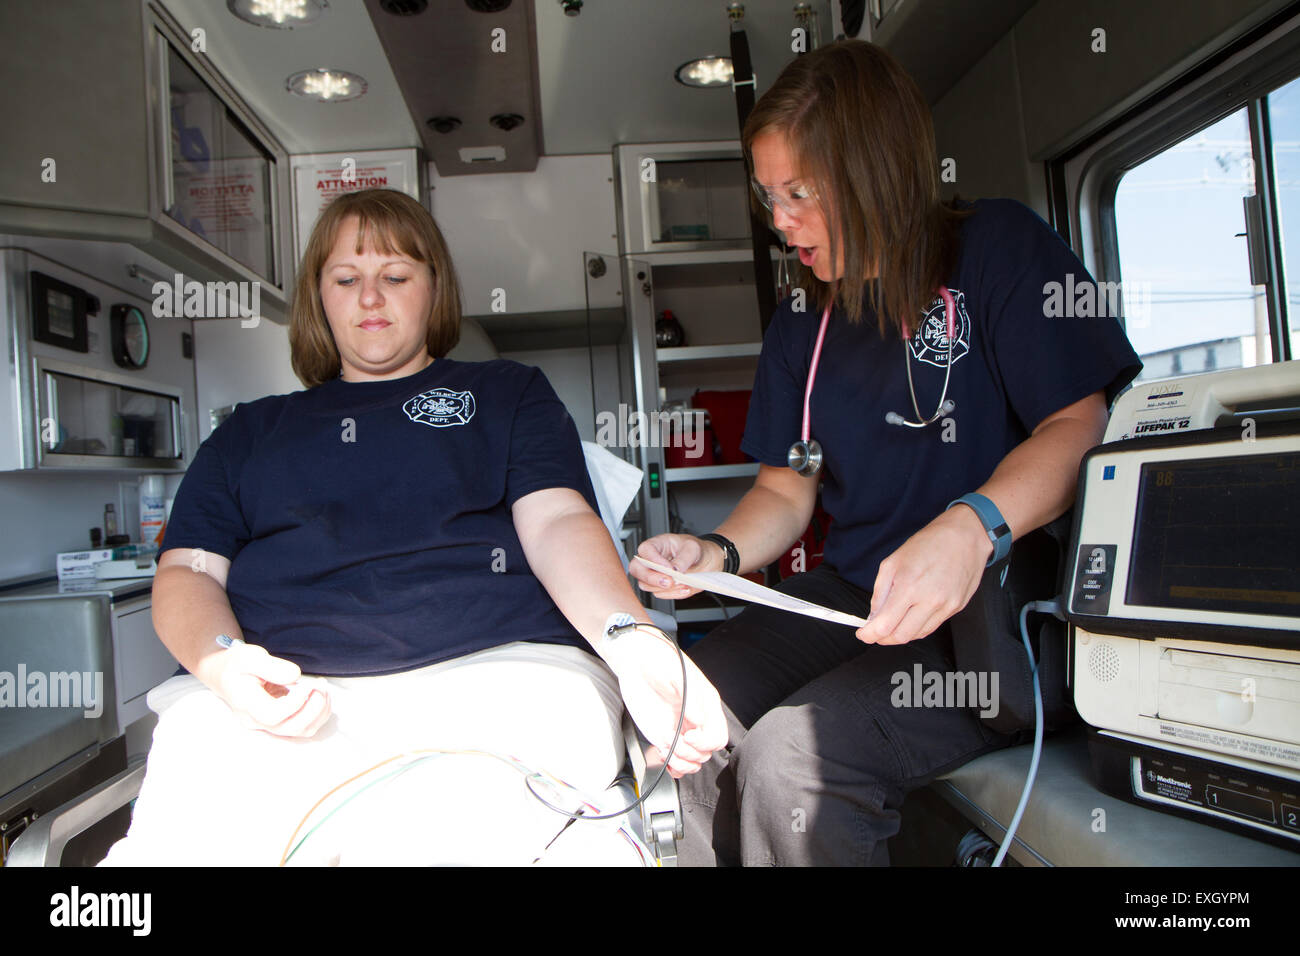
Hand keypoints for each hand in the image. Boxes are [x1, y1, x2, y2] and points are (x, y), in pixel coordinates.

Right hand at [199, 640, 332, 737]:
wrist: (225, 675)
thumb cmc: (236, 664)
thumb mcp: (250, 657)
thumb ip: (271, 666)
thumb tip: (294, 676)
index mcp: (246, 704)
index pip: (273, 715)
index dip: (295, 703)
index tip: (306, 684)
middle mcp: (256, 720)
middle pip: (290, 727)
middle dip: (313, 707)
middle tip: (320, 685)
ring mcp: (267, 724)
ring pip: (300, 730)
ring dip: (319, 711)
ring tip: (323, 688)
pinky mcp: (279, 723)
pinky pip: (303, 727)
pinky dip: (319, 714)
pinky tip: (321, 696)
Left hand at [597, 627, 727, 777]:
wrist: (637, 660)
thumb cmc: (659, 660)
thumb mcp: (676, 673)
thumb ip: (690, 697)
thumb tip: (698, 719)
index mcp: (706, 704)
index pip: (718, 737)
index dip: (705, 742)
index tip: (688, 735)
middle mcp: (696, 720)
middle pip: (706, 753)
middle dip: (690, 753)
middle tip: (674, 740)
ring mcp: (681, 729)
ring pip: (693, 761)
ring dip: (681, 762)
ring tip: (666, 749)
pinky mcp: (665, 735)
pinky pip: (676, 761)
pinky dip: (672, 766)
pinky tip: (663, 756)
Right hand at [629, 534, 723, 600]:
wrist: (705, 561)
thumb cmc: (695, 550)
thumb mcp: (693, 549)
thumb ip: (683, 559)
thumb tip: (675, 569)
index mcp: (657, 544)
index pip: (645, 550)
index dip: (653, 559)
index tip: (667, 567)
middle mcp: (651, 560)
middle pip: (637, 569)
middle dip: (651, 578)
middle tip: (669, 581)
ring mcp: (653, 574)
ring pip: (646, 585)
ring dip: (664, 588)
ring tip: (682, 584)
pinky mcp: (659, 587)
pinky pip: (659, 594)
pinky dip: (672, 594)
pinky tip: (684, 588)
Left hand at [855, 505, 992, 645]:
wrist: (965, 536)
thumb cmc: (929, 544)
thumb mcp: (892, 562)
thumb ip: (880, 592)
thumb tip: (873, 616)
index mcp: (909, 586)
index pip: (885, 625)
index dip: (870, 635)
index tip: (863, 634)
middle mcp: (929, 600)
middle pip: (901, 636)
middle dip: (883, 638)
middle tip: (875, 632)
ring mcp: (945, 606)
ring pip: (917, 635)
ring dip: (900, 634)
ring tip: (892, 624)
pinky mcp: (956, 608)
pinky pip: (932, 627)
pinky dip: (917, 628)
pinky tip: (910, 619)